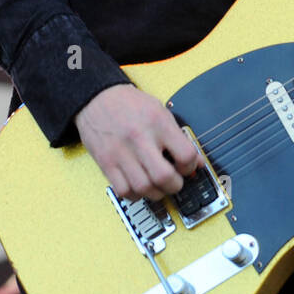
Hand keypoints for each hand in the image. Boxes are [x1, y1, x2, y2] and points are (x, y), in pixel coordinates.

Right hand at [75, 83, 200, 200]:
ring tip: (157, 185)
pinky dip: (135, 194)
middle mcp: (140, 138)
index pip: (185, 154)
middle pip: (164, 176)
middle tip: (174, 181)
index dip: (190, 166)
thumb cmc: (130, 104)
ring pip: (144, 188)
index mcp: (158, 122)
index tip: (187, 167)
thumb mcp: (160, 111)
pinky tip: (139, 186)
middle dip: (175, 185)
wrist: (97, 98)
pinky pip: (123, 190)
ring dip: (156, 193)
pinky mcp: (106, 163)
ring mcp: (121, 152)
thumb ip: (178, 137)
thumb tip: (196, 161)